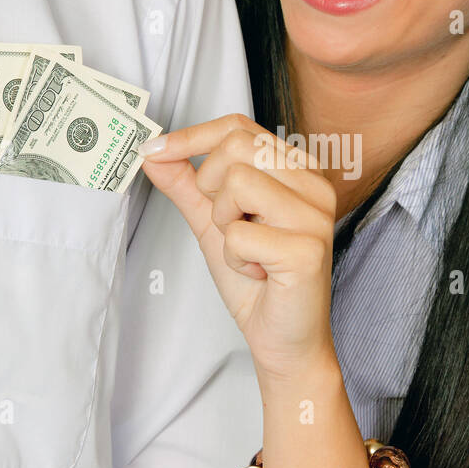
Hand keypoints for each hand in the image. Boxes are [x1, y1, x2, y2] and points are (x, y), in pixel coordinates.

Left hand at [140, 114, 339, 383]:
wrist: (283, 339)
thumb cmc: (257, 281)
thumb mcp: (214, 223)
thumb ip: (187, 185)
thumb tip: (153, 153)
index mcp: (298, 171)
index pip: (240, 128)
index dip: (192, 136)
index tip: (156, 151)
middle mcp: (315, 185)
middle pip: (237, 147)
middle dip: (212, 188)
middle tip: (229, 224)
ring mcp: (315, 216)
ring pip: (238, 184)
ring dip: (224, 224)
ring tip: (247, 250)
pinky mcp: (307, 250)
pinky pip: (239, 234)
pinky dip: (234, 258)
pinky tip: (258, 272)